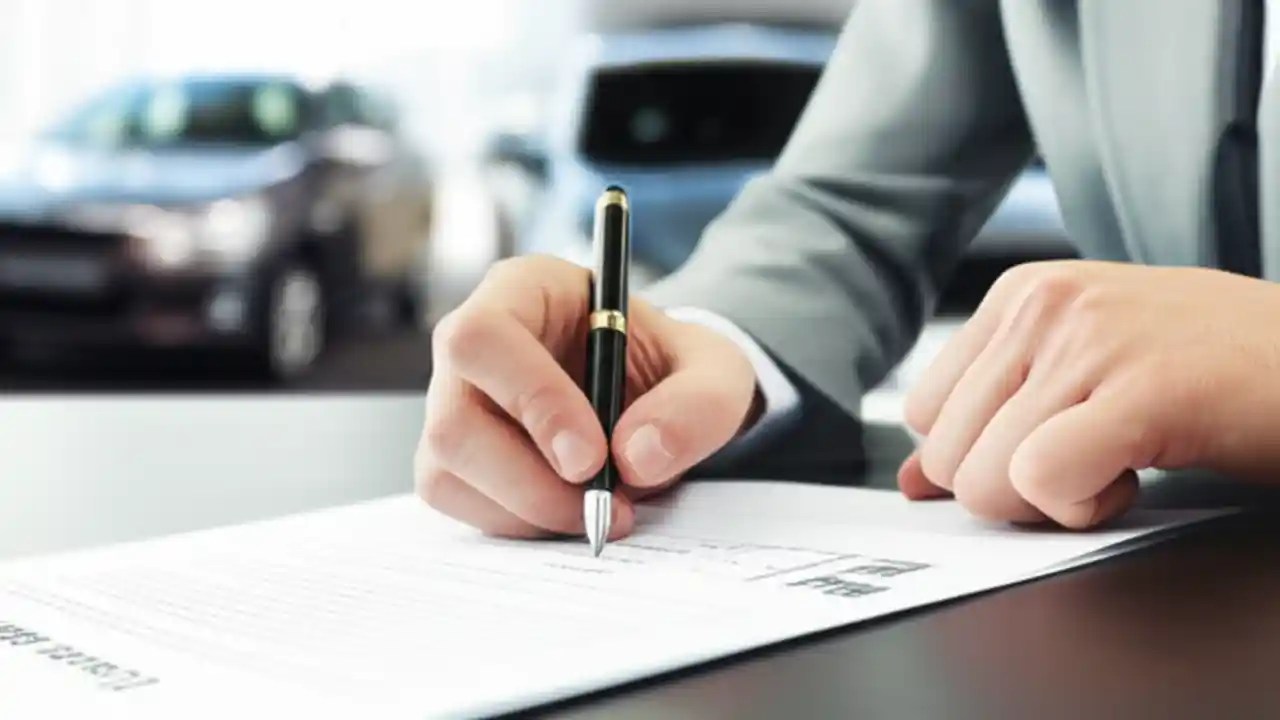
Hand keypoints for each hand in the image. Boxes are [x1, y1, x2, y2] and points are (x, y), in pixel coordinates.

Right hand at [415, 256, 757, 538]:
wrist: (656, 400)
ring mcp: (455, 404)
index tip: (590, 457)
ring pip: (448, 472)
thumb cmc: (671, 368)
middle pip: (453, 420)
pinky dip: (518, 525)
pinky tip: (570, 512)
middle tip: (602, 506)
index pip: (484, 337)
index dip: (530, 400)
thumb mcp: (715, 371)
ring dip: (528, 510)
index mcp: (523, 291)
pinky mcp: (456, 459)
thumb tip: (637, 456)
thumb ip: (696, 404)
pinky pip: (460, 504)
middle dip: (529, 480)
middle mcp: (471, 345)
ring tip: (601, 511)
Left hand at [899, 261, 1279, 527]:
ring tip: (1120, 459)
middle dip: (1012, 489)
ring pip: (984, 478)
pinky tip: (1133, 477)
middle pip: (947, 454)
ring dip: (1053, 502)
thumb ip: (990, 420)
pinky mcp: (1142, 388)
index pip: (925, 416)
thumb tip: (912, 484)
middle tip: (1093, 459)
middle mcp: (1043, 307)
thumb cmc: (1210, 372)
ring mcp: (1090, 341)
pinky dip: (1082, 506)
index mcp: (1020, 295)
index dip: (983, 458)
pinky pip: (1042, 479)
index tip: (1053, 443)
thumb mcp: (1081, 376)